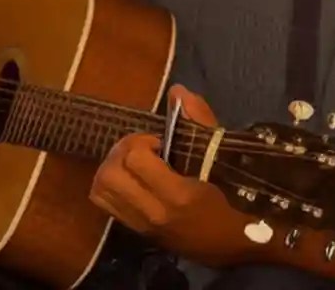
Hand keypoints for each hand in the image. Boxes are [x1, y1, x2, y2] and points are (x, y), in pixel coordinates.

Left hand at [89, 84, 219, 237]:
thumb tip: (177, 91)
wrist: (234, 244)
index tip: (160, 142)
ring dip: (111, 167)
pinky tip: (130, 178)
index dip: (142, 142)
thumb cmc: (233, 198)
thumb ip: (200, 122)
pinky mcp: (136, 231)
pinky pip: (104, 202)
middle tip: (141, 148)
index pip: (135, 159)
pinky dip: (109, 184)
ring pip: (100, 189)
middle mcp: (153, 212)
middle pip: (109, 174)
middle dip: (121, 152)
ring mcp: (141, 224)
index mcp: (177, 195)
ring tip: (132, 162)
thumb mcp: (221, 158)